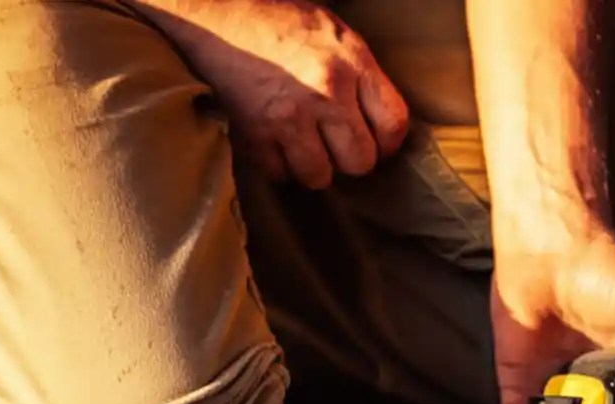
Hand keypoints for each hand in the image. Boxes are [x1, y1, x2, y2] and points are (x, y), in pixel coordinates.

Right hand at [135, 0, 408, 187]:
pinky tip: (275, 142)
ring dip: (313, 166)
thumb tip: (379, 123)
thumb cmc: (281, 22)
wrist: (221, 15)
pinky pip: (279, 174)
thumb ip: (362, 76)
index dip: (386, 142)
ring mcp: (288, 118)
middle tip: (336, 145)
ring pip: (319, 176)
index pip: (393, 125)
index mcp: (352, 63)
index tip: (374, 140)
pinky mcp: (254, 134)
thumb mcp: (337, 35)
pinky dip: (278, 165)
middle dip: (349, 158)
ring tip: (304, 145)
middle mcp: (325, 93)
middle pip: (359, 162)